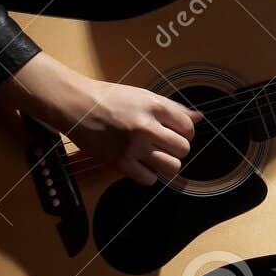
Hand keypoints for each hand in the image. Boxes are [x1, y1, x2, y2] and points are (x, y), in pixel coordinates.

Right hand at [66, 78, 202, 185]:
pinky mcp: (120, 162)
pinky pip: (149, 180)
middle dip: (177, 149)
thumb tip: (199, 117)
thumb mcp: (144, 96)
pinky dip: (148, 175)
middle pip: (183, 149)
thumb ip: (173, 109)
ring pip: (171, 167)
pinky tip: (140, 165)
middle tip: (163, 145)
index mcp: (155, 107)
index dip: (184, 132)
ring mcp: (134, 147)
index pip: (189, 128)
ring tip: (155, 156)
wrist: (77, 105)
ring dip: (166, 164)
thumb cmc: (111, 99)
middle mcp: (147, 127)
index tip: (173, 132)